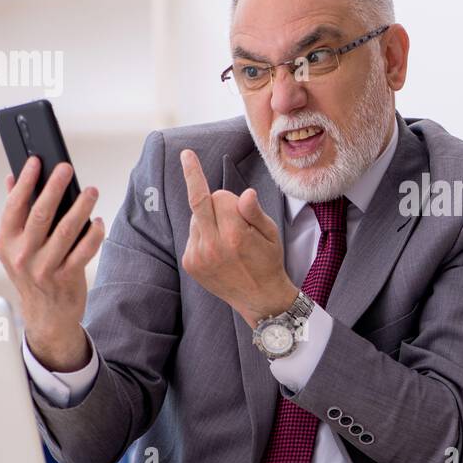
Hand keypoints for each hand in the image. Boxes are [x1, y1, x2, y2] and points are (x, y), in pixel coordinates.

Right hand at [0, 156, 105, 371]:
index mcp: (6, 243)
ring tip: (91, 190)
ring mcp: (44, 268)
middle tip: (66, 168)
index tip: (36, 160)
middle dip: (54, 187)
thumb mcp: (14, 247)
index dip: (26, 181)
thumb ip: (14, 213)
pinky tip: (99, 221)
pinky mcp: (66, 278)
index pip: (14, 206)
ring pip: (65, 231)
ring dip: (80, 208)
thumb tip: (12, 178)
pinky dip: (93, 234)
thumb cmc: (31, 274)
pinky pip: (83, 251)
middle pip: (40, 214)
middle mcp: (22, 255)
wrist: (45, 317)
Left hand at [179, 148, 296, 327]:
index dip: (230, 195)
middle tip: (196, 167)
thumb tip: (245, 194)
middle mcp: (212, 246)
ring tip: (227, 236)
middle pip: (201, 201)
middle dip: (204, 188)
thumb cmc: (269, 261)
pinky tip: (217, 247)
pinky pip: (192, 234)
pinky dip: (203, 233)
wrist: (260, 298)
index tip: (198, 164)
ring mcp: (198, 256)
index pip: (218, 196)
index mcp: (235, 236)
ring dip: (208, 218)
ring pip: (195, 218)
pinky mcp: (190, 263)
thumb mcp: (271, 233)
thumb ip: (254, 212)